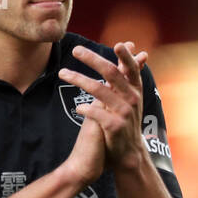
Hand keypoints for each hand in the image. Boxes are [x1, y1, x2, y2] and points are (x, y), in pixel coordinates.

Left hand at [59, 41, 148, 172]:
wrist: (128, 154)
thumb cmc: (124, 121)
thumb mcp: (129, 97)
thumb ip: (125, 74)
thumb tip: (129, 46)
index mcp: (135, 90)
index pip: (131, 69)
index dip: (126, 56)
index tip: (117, 44)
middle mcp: (133, 99)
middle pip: (111, 73)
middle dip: (93, 59)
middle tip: (76, 50)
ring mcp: (124, 113)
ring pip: (99, 90)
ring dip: (79, 79)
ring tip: (62, 73)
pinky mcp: (115, 127)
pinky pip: (96, 114)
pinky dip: (85, 109)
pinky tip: (79, 108)